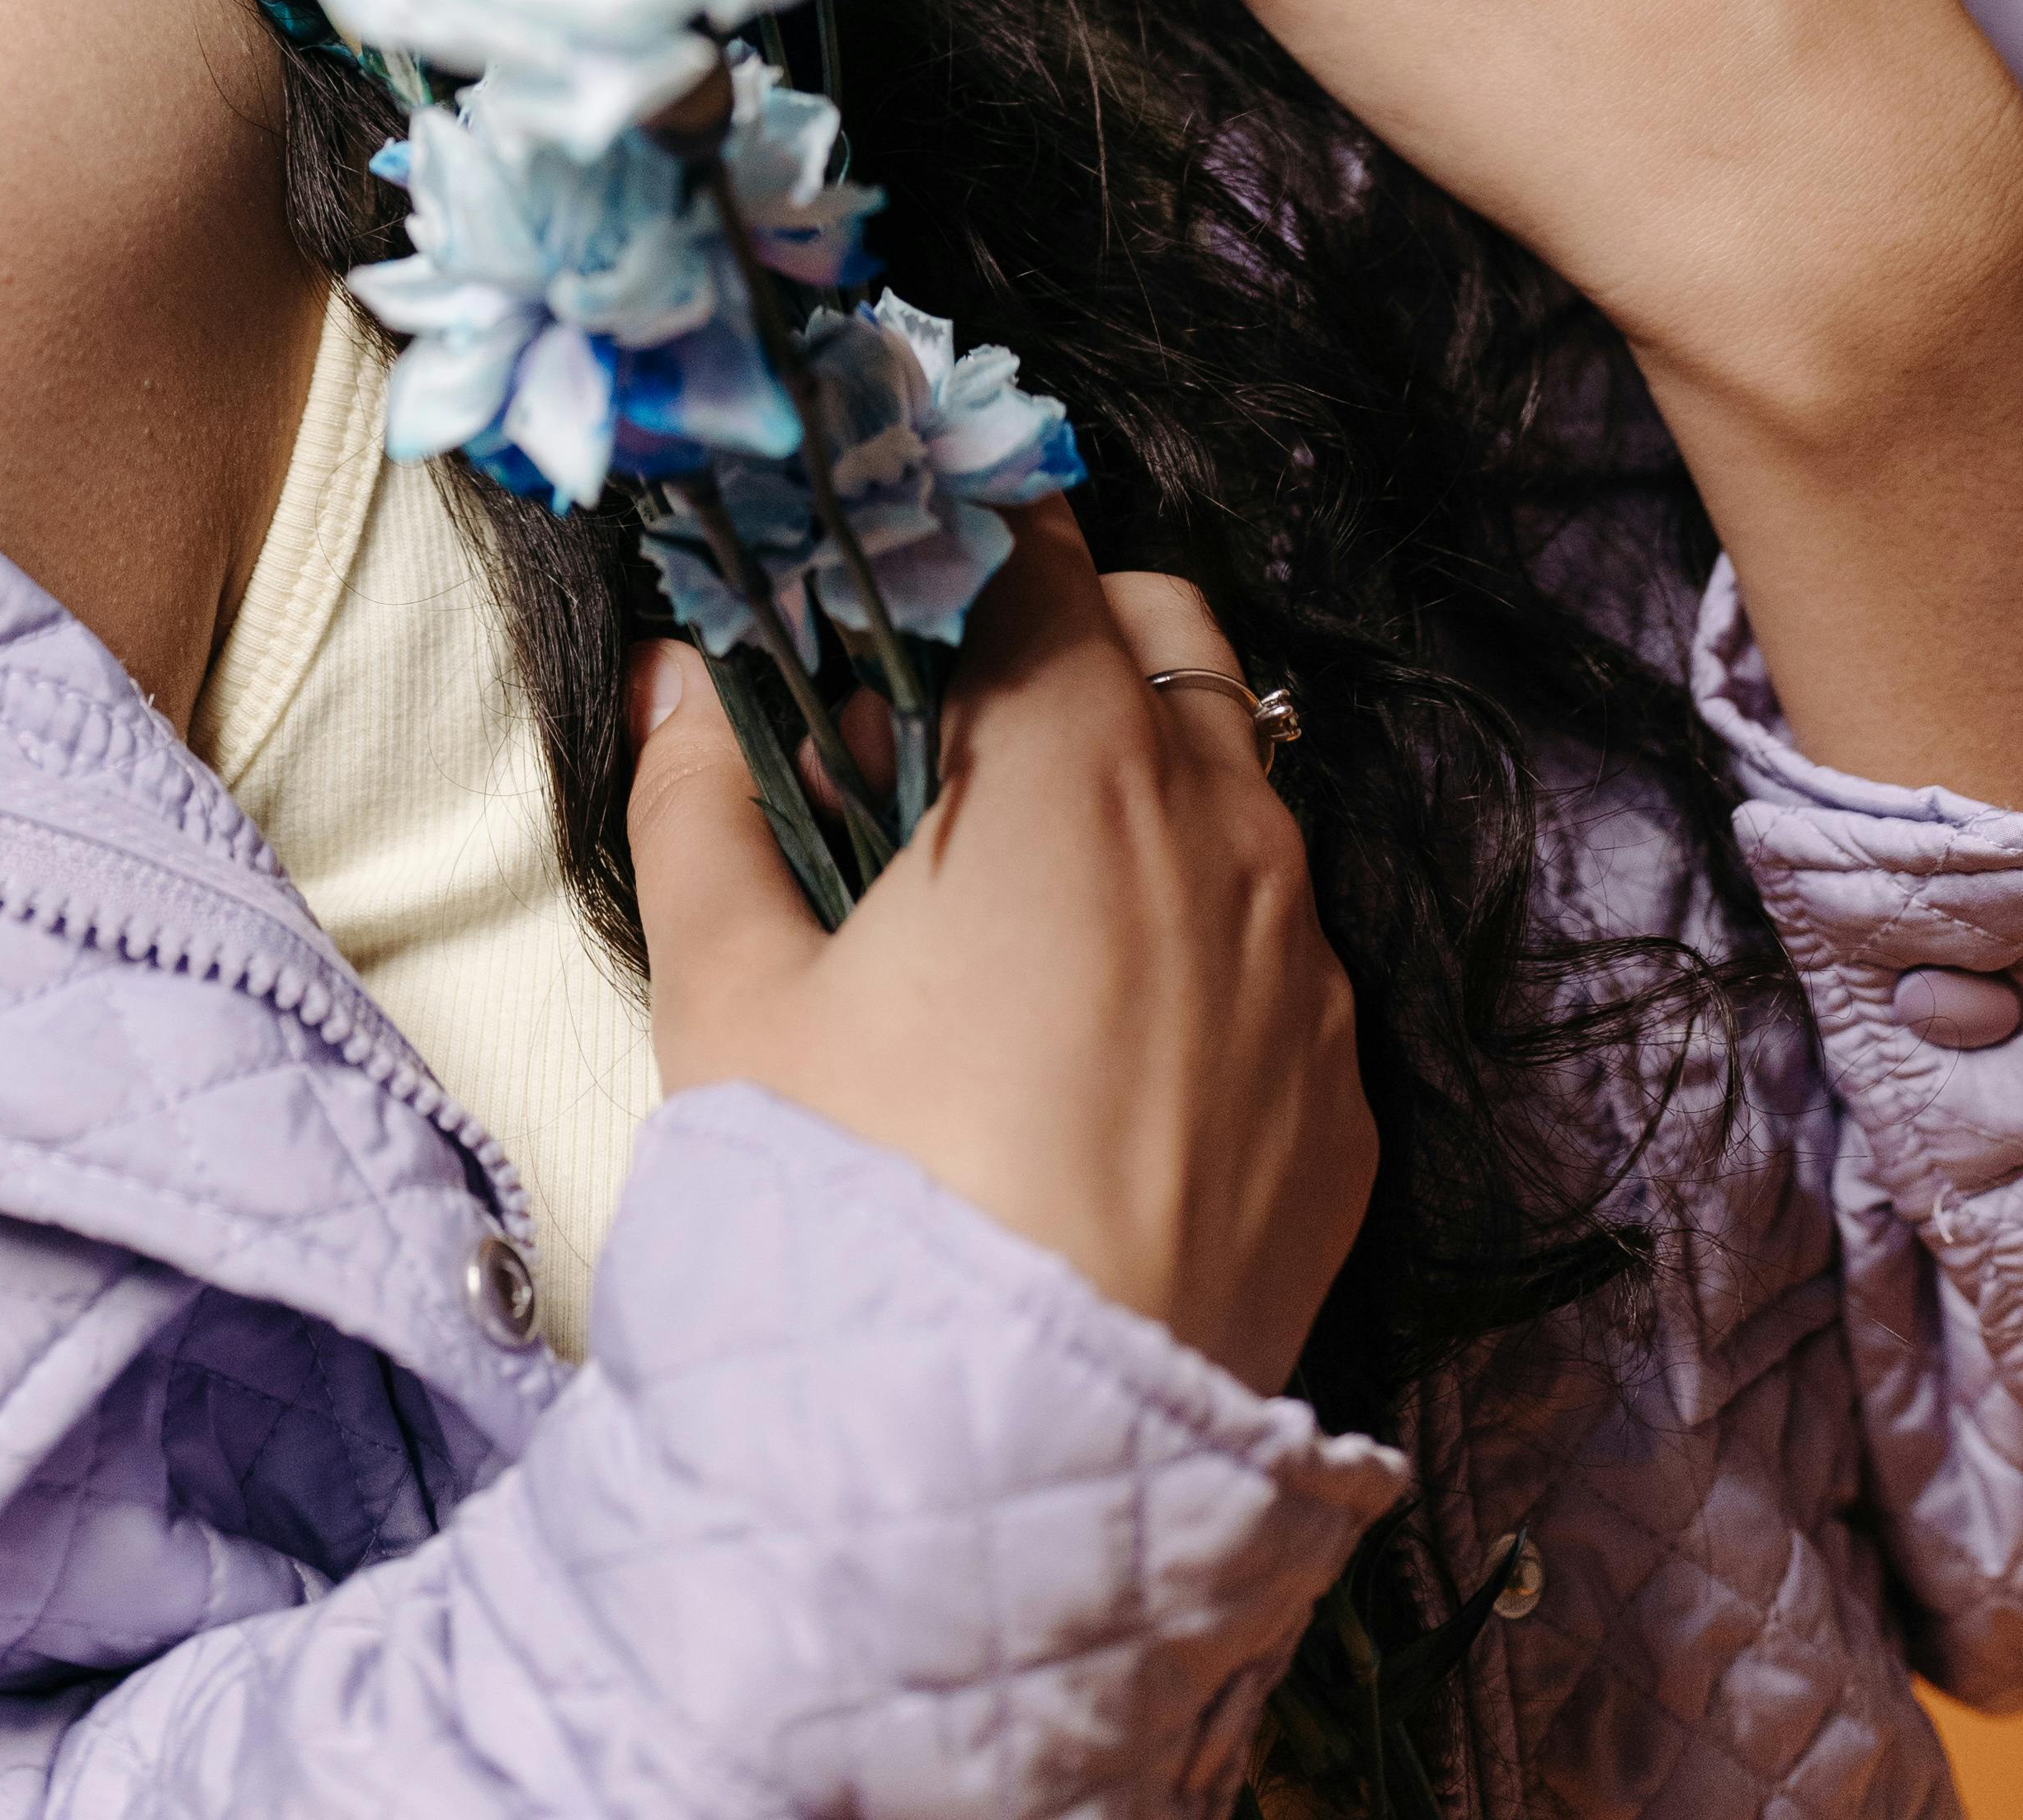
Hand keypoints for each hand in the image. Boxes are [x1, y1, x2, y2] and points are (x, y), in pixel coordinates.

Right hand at [628, 501, 1374, 1393]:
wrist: (1002, 1480)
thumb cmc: (856, 1207)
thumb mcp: (731, 995)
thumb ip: (701, 803)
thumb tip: (677, 683)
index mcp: (1076, 766)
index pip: (1038, 552)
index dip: (956, 541)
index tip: (892, 573)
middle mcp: (1229, 835)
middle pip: (1168, 637)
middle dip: (1067, 636)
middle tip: (946, 725)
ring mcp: (1309, 974)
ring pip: (1243, 795)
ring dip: (1144, 788)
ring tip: (1020, 889)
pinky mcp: (1345, 1104)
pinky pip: (1284, 960)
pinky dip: (1203, 946)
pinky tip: (1101, 1038)